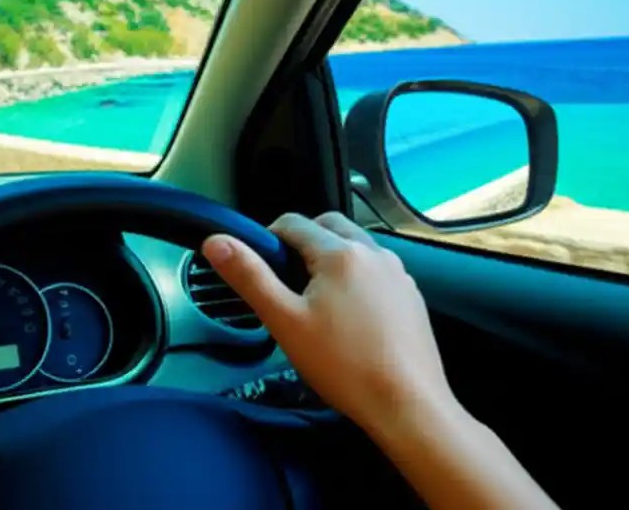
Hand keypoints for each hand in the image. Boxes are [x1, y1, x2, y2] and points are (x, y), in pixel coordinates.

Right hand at [203, 212, 453, 435]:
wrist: (407, 405)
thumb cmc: (344, 366)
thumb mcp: (285, 321)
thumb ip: (249, 277)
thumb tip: (217, 242)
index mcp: (340, 252)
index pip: (292, 222)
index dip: (268, 241)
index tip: (261, 271)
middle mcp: (374, 252)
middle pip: (328, 226)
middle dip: (303, 244)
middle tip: (288, 285)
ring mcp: (398, 274)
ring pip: (355, 247)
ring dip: (332, 259)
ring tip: (318, 304)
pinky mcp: (412, 296)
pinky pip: (377, 271)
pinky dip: (358, 280)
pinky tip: (351, 319)